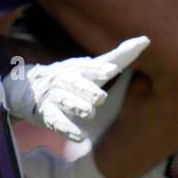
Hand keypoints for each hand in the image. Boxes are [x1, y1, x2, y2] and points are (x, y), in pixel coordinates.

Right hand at [3, 36, 149, 140]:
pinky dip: (67, 129)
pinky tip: (80, 137)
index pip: (88, 66)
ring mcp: (54, 96)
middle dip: (86, 89)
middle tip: (100, 98)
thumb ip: (120, 55)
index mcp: (78, 67)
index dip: (99, 68)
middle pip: (74, 82)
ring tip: (90, 113)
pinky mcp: (47, 114)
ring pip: (64, 100)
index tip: (112, 70)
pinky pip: (56, 121)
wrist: (31, 88)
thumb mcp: (94, 65)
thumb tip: (146, 39)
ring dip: (76, 106)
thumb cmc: (74, 76)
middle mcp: (64, 79)